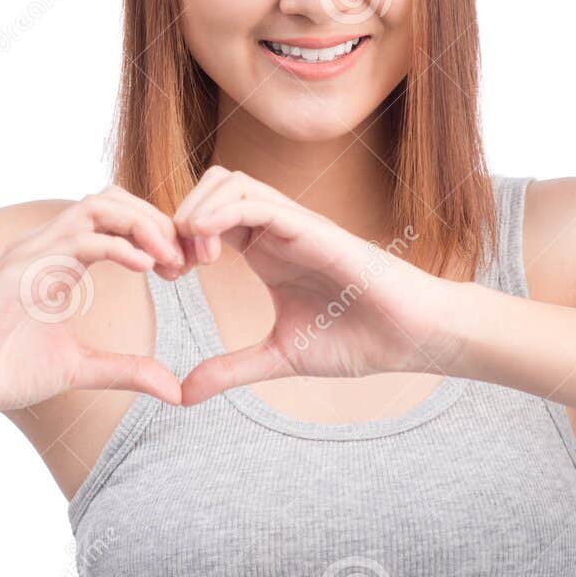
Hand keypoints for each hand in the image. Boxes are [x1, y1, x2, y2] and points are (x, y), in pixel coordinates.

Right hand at [0, 186, 187, 415]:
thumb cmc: (2, 369)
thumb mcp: (80, 370)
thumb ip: (126, 372)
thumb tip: (175, 390)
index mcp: (59, 260)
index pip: (115, 218)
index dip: (156, 233)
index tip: (185, 268)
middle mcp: (46, 246)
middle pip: (112, 199)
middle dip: (155, 219)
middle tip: (186, 256)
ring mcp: (32, 253)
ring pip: (97, 206)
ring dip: (141, 224)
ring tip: (170, 257)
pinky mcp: (21, 272)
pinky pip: (76, 241)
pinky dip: (118, 246)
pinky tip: (147, 267)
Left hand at [170, 167, 447, 404]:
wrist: (411, 337)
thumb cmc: (358, 339)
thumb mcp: (278, 356)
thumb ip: (231, 369)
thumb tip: (182, 394)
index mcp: (264, 250)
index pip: (205, 217)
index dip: (175, 237)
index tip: (164, 276)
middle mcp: (275, 228)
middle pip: (210, 187)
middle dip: (178, 216)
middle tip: (171, 264)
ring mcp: (294, 223)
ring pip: (229, 182)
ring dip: (198, 211)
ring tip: (192, 259)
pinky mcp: (313, 228)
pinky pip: (258, 201)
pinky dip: (223, 213)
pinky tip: (207, 247)